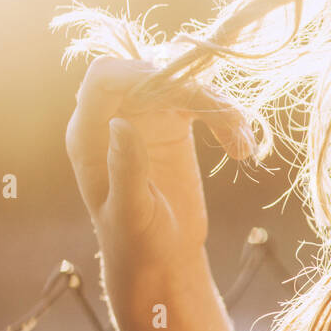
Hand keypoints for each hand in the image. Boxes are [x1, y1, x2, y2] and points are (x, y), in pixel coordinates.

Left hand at [64, 57, 251, 296]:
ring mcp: (145, 118)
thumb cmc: (137, 244)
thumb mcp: (131, 213)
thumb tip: (119, 123)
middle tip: (224, 116)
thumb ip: (125, 169)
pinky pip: (201, 103)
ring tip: (242, 145)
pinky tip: (241, 148)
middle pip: (149, 73)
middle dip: (190, 88)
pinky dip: (226, 119)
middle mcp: (114, 118)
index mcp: (88, 136)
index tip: (179, 88)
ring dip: (217, 106)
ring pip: (181, 84)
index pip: (104, 79)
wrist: (162, 259)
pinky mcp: (174, 124)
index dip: (138, 72)